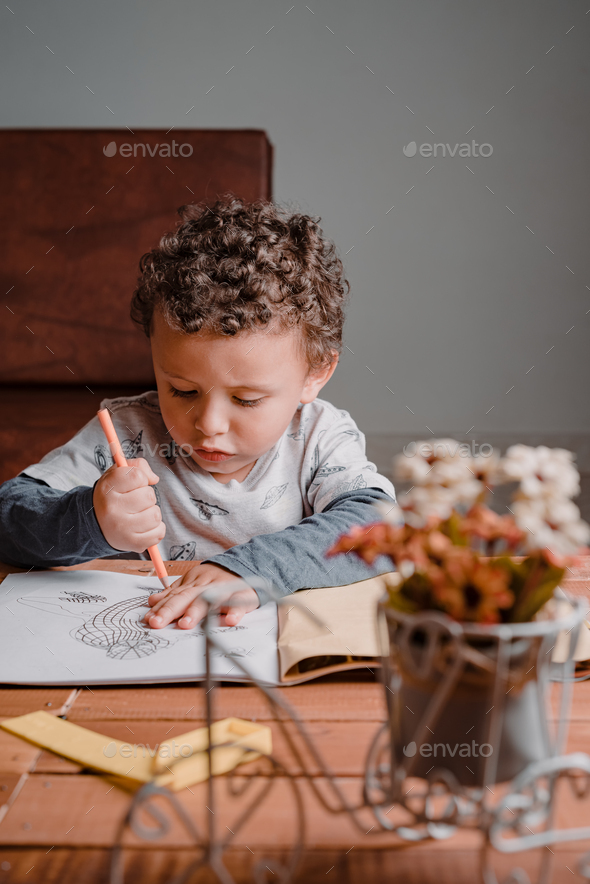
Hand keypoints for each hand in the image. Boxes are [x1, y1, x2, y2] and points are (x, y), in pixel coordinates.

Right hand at [93, 457, 165, 552]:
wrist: (97, 524)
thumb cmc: (113, 495)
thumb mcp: (117, 474)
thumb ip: (138, 466)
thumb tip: (154, 479)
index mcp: (107, 488)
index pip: (137, 476)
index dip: (141, 478)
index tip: (133, 484)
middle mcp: (112, 509)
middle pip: (149, 496)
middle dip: (147, 496)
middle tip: (135, 501)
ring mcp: (122, 528)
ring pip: (155, 515)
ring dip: (152, 513)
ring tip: (139, 514)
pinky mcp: (132, 543)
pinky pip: (159, 532)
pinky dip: (156, 528)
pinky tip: (144, 526)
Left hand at [143, 562, 259, 628]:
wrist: (246, 566)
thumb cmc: (216, 580)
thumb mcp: (193, 583)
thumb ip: (173, 594)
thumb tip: (151, 602)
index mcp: (192, 584)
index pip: (174, 597)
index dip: (160, 608)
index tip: (148, 620)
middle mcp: (206, 586)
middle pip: (186, 597)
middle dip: (170, 610)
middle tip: (157, 623)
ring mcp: (224, 590)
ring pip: (209, 599)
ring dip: (197, 611)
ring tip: (185, 624)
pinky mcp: (242, 595)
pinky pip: (239, 602)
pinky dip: (235, 610)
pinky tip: (230, 620)